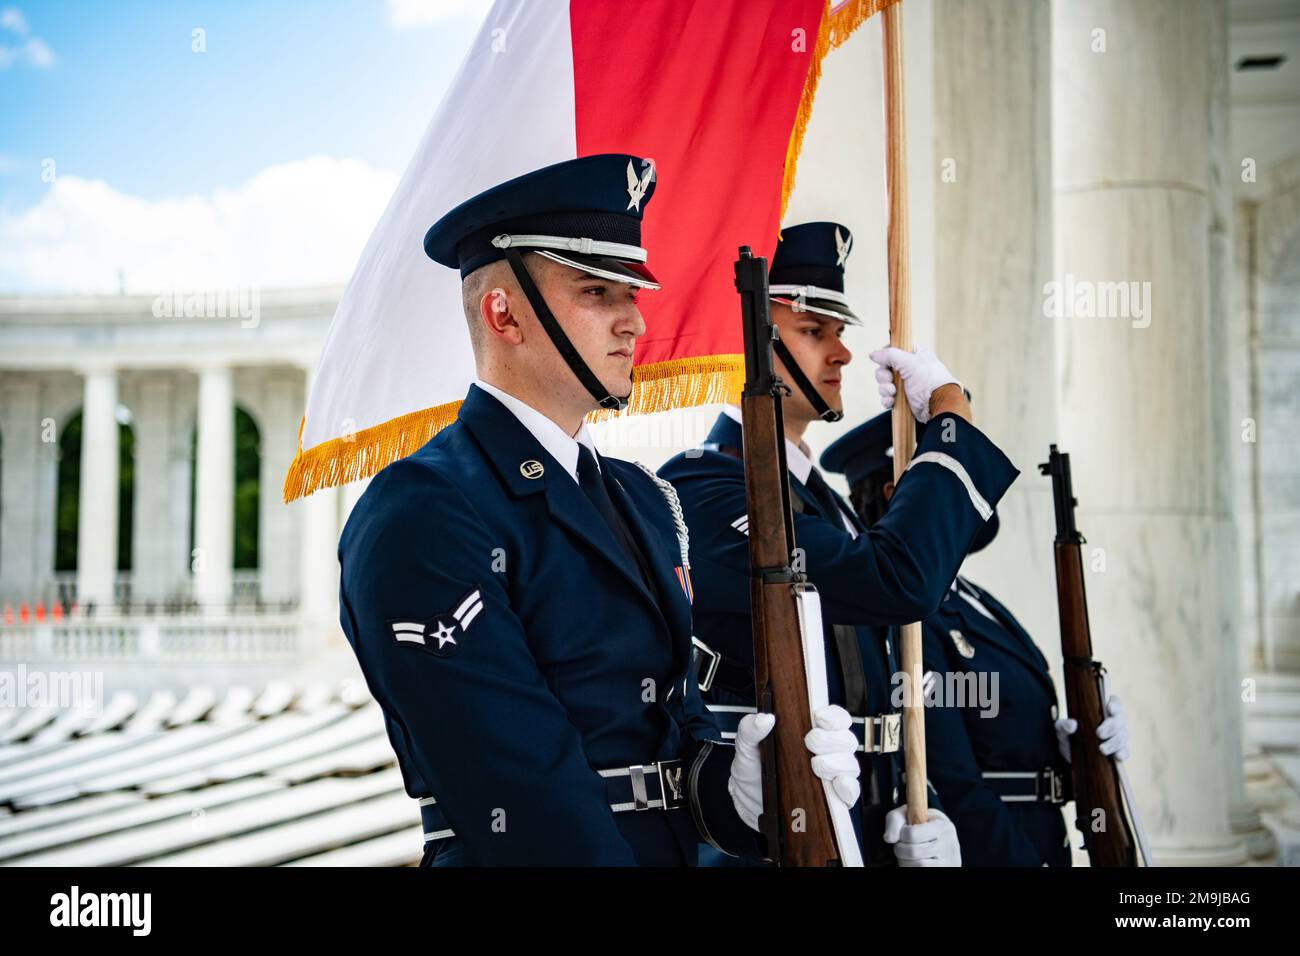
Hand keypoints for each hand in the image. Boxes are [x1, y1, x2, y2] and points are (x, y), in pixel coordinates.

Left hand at [728, 705, 860, 831]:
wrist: (751, 803)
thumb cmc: (754, 770)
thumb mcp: (746, 746)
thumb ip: (750, 728)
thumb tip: (765, 718)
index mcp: (811, 732)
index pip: (836, 718)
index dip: (833, 716)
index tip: (819, 718)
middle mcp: (827, 752)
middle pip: (846, 740)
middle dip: (830, 739)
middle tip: (810, 742)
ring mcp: (833, 775)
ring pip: (850, 764)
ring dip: (836, 763)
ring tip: (816, 765)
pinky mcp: (835, 799)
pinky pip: (851, 792)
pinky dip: (848, 787)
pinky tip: (836, 783)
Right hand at [868, 346, 960, 423]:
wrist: (937, 405)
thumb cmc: (929, 381)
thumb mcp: (910, 363)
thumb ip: (890, 355)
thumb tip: (873, 354)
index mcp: (913, 356)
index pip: (893, 350)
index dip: (886, 356)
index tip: (885, 362)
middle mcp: (908, 369)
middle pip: (884, 369)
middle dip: (884, 376)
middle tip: (890, 380)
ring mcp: (905, 385)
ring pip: (884, 384)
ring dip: (885, 389)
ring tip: (893, 393)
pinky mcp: (902, 399)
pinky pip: (887, 398)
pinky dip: (887, 400)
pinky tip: (892, 402)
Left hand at [883, 805, 960, 866]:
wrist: (939, 837)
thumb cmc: (921, 824)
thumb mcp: (909, 814)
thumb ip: (895, 820)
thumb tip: (889, 838)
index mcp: (943, 826)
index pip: (912, 834)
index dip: (901, 834)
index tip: (904, 832)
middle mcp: (950, 844)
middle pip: (913, 851)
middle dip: (900, 849)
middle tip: (902, 845)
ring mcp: (949, 861)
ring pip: (919, 865)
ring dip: (905, 861)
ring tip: (906, 854)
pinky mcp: (946, 870)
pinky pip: (922, 872)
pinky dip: (912, 867)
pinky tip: (913, 861)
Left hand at [1055, 696, 1129, 762]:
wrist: (1069, 753)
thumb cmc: (1067, 734)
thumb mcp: (1060, 729)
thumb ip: (1063, 725)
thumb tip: (1072, 724)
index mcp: (1101, 710)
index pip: (1115, 702)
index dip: (1115, 705)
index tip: (1109, 709)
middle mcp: (1113, 721)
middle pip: (1120, 720)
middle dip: (1112, 727)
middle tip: (1099, 734)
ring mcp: (1117, 736)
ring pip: (1123, 736)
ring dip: (1114, 742)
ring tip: (1102, 749)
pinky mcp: (1118, 750)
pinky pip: (1125, 751)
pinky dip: (1122, 753)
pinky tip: (1117, 757)